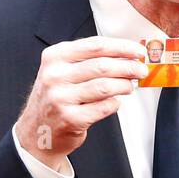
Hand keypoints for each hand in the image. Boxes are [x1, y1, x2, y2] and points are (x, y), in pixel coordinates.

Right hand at [15, 37, 146, 170]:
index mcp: (54, 57)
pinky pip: (104, 107)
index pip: (95, 45)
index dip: (122, 47)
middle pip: (103, 65)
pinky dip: (115, 103)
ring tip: (129, 86)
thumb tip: (126, 54)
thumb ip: (88, 60)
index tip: (138, 51)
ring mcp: (61, 98)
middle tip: (141, 70)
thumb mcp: (61, 71)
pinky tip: (115, 102)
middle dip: (129, 67)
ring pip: (106, 86)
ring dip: (124, 85)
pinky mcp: (70, 119)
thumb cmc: (55, 98)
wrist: (37, 132)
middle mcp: (55, 76)